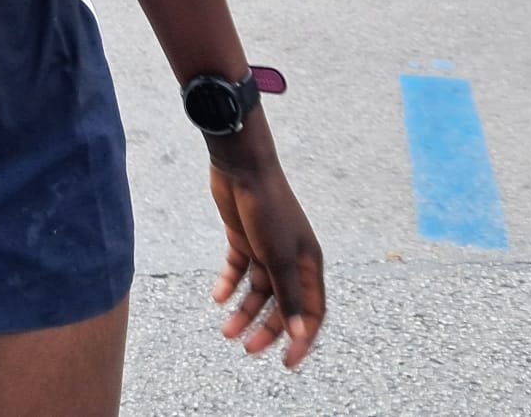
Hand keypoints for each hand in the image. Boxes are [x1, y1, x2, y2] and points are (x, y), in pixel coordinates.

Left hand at [209, 161, 324, 369]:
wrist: (241, 167)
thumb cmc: (268, 209)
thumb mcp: (278, 257)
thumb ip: (289, 296)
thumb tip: (300, 334)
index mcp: (309, 265)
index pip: (312, 312)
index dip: (301, 338)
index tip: (286, 363)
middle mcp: (291, 260)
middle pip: (283, 305)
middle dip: (267, 328)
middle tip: (245, 347)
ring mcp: (266, 250)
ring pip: (258, 291)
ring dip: (244, 311)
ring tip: (226, 329)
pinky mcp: (243, 239)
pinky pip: (238, 270)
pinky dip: (229, 284)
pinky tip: (218, 297)